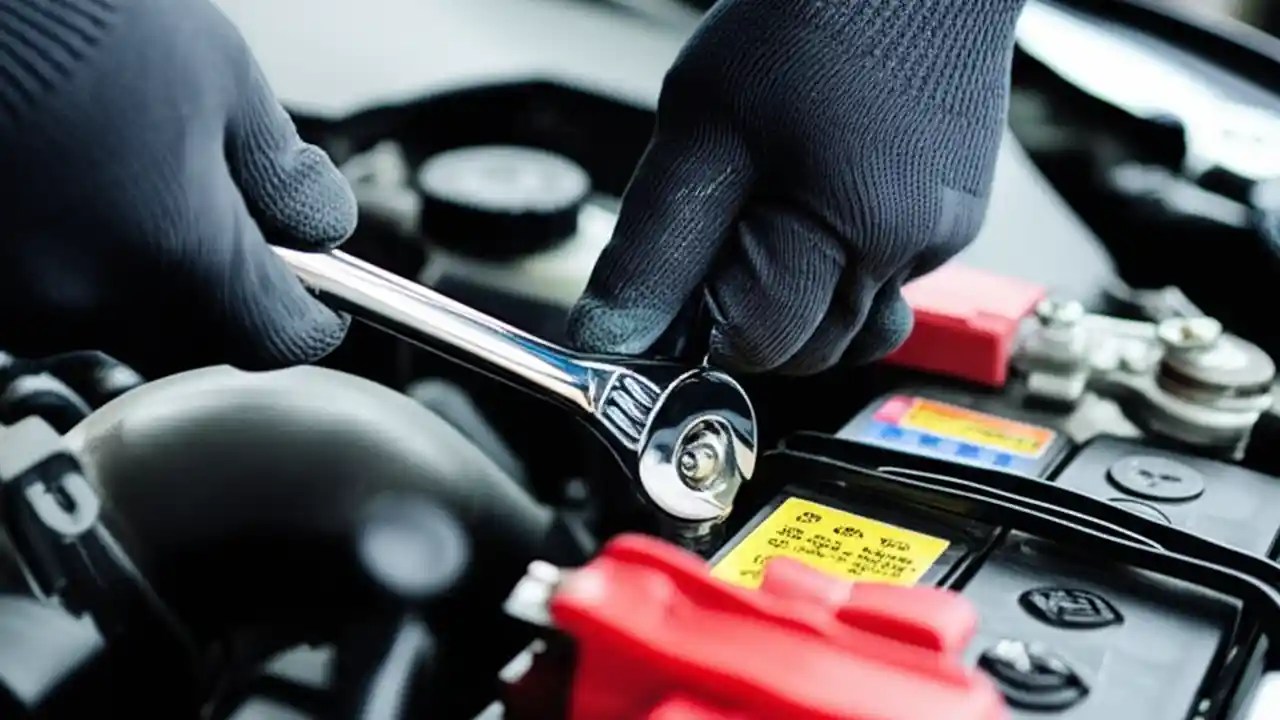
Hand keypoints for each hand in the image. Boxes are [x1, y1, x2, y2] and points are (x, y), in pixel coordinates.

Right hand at [0, 0, 355, 375]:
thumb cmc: (73, 18)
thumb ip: (283, 170)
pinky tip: (71, 188)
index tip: (318, 304)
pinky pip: (49, 295)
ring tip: (132, 182)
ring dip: (147, 272)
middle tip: (225, 216)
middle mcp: (91, 295)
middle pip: (197, 333)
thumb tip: (321, 223)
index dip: (309, 320)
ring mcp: (19, 296)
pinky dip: (77, 258)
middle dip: (225, 288)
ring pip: (120, 316)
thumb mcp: (217, 71)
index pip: (274, 336)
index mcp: (176, 250)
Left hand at [569, 0, 1025, 374]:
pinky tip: (822, 207)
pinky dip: (841, 270)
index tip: (681, 298)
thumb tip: (614, 337)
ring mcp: (938, 238)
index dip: (705, 327)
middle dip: (752, 321)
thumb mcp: (698, 127)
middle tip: (724, 246)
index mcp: (847, 221)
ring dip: (799, 306)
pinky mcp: (955, 225)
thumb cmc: (806, 24)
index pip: (758, 344)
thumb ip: (656, 247)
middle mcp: (905, 244)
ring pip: (848, 332)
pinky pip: (884, 289)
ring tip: (774, 228)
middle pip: (808, 353)